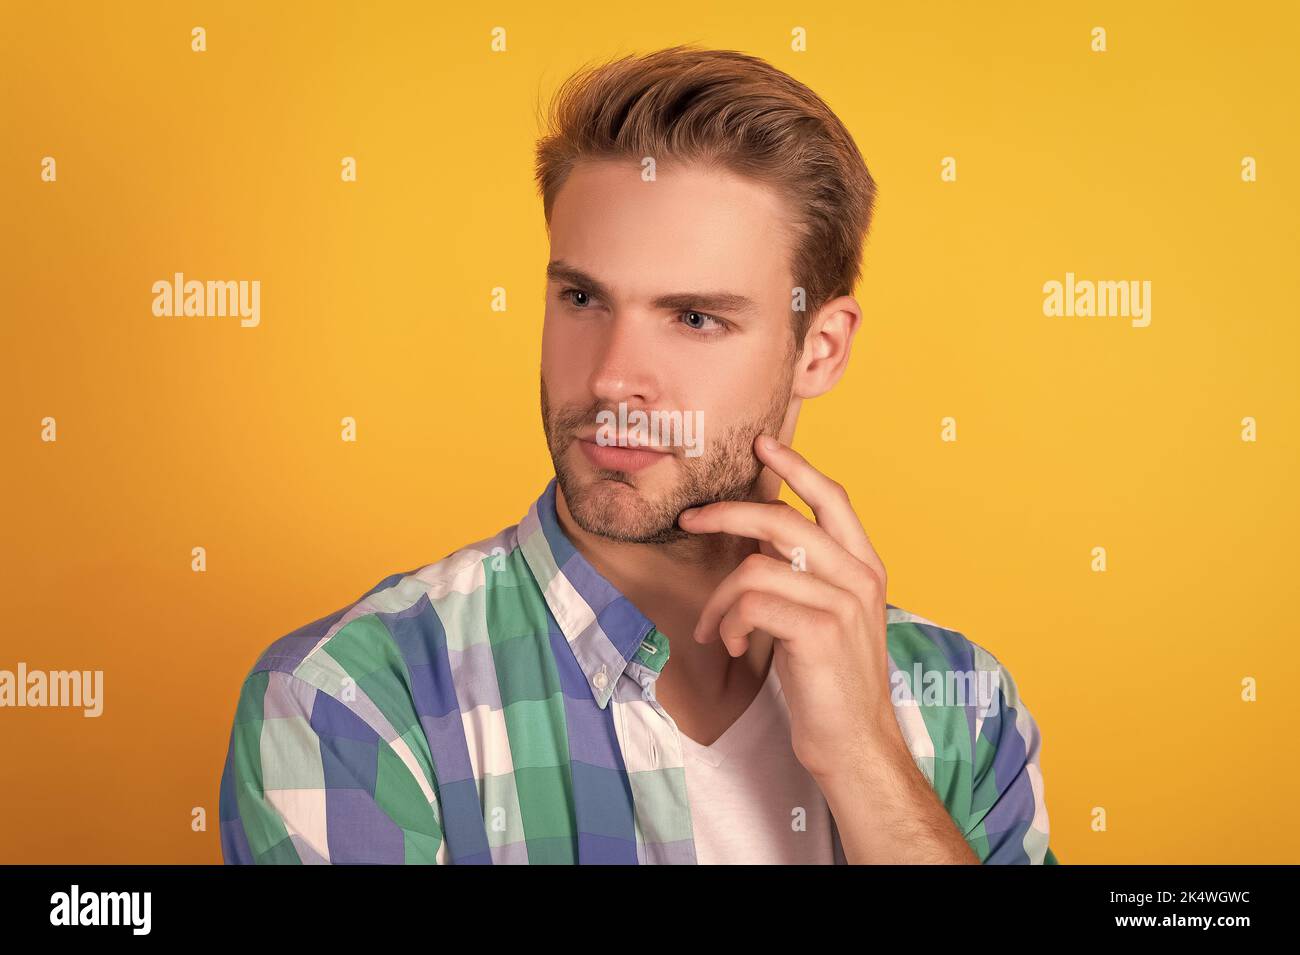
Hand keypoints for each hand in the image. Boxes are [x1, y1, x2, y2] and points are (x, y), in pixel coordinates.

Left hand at [677, 433, 905, 781]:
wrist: (854, 744)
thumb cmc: (830, 681)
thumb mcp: (827, 615)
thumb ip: (805, 572)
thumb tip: (758, 538)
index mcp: (865, 566)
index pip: (832, 497)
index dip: (795, 466)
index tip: (761, 444)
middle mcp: (859, 577)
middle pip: (782, 520)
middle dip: (726, 514)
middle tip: (689, 519)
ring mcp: (842, 603)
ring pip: (756, 567)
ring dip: (719, 599)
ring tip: (716, 629)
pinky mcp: (819, 631)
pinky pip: (751, 603)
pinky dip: (730, 624)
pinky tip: (735, 648)